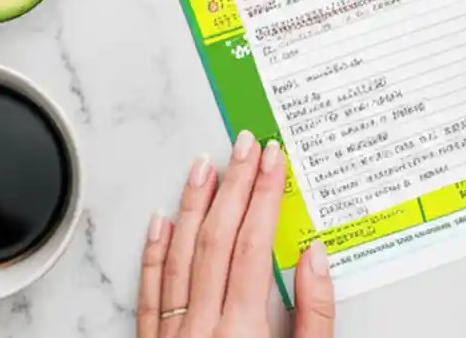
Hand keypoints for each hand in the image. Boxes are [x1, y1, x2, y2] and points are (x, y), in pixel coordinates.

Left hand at [136, 131, 334, 337]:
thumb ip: (315, 314)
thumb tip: (315, 258)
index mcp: (244, 330)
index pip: (254, 244)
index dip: (265, 195)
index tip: (273, 160)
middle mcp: (202, 327)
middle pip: (217, 239)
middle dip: (235, 185)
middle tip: (244, 146)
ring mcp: (173, 335)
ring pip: (179, 256)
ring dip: (193, 205)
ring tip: (204, 166)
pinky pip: (150, 292)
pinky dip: (155, 252)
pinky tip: (162, 222)